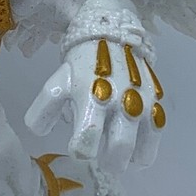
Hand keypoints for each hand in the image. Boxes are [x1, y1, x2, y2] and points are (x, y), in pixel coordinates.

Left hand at [25, 39, 164, 170]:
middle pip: (119, 149)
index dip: (81, 151)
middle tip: (103, 160)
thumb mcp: (58, 82)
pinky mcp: (156, 101)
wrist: (114, 33)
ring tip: (119, 154)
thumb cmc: (82, 64)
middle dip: (109, 162)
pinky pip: (157, 134)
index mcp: (90, 97)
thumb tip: (38, 133)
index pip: (87, 139)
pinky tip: (136, 146)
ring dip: (129, 158)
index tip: (77, 148)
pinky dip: (146, 148)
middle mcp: (118, 102)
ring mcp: (141, 103)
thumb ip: (44, 109)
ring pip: (141, 148)